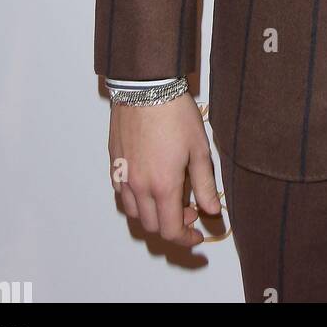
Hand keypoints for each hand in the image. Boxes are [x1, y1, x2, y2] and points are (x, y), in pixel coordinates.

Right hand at [108, 90, 220, 247]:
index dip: (185, 238)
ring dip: (153, 215)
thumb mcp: (199, 149)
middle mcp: (139, 187)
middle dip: (173, 226)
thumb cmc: (175, 115)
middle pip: (152, 226)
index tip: (197, 234)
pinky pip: (121, 195)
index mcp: (163, 186)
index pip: (171, 230)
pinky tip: (149, 185)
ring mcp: (123, 176)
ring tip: (169, 198)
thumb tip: (212, 210)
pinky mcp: (114, 164)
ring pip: (134, 213)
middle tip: (190, 210)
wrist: (146, 88)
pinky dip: (136, 200)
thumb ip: (204, 185)